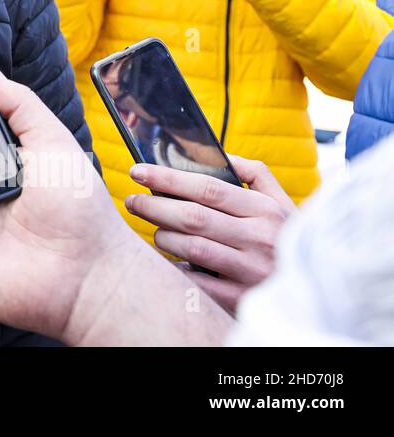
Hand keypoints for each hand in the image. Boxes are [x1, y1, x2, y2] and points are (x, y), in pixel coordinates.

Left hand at [126, 156, 294, 312]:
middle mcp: (259, 239)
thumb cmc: (288, 240)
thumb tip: (219, 153)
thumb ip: (254, 174)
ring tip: (155, 231)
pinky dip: (177, 270)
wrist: (320, 291)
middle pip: (192, 217)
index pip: (207, 187)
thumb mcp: (283, 203)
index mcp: (266, 211)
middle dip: (153, 206)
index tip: (138, 171)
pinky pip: (196, 282)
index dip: (167, 178)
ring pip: (190, 248)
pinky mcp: (241, 299)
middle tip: (132, 201)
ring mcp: (250, 271)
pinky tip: (170, 261)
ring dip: (163, 237)